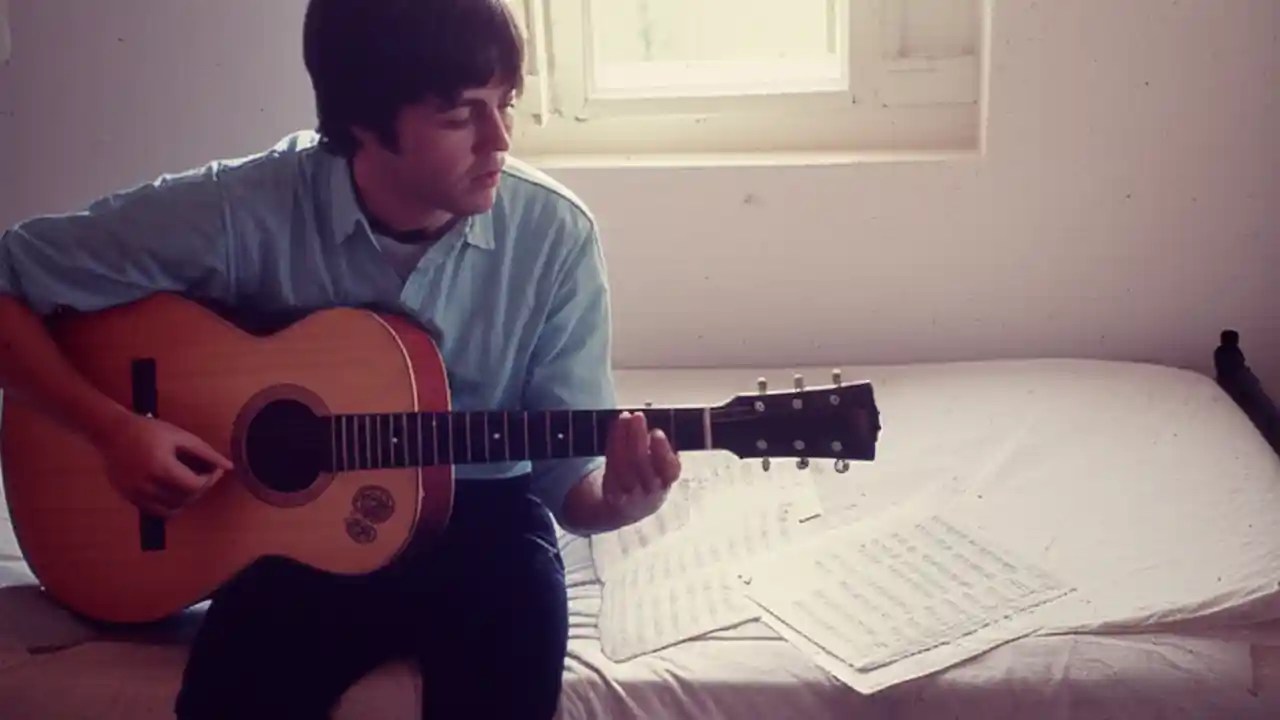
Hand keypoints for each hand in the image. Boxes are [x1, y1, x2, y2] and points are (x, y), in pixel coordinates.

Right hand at [95, 414, 233, 517]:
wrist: (112, 432)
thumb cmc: (149, 430)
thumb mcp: (180, 437)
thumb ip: (205, 452)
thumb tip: (228, 466)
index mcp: (161, 467)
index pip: (195, 486)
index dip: (209, 481)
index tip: (214, 471)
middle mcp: (147, 485)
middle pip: (185, 499)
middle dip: (199, 489)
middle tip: (203, 475)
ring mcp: (135, 494)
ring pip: (171, 510)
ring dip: (186, 500)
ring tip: (187, 483)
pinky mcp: (128, 498)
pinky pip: (155, 511)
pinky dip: (168, 505)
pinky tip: (172, 490)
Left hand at [601, 411, 681, 523]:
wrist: (631, 508)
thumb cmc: (650, 477)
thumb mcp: (662, 467)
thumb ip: (661, 449)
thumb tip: (650, 424)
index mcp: (668, 482)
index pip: (670, 469)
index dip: (663, 452)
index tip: (656, 432)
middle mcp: (651, 492)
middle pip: (641, 464)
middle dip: (638, 437)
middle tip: (637, 416)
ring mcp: (630, 495)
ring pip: (623, 465)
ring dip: (621, 438)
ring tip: (623, 417)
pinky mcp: (612, 494)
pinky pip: (610, 468)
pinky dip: (612, 446)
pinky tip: (615, 430)